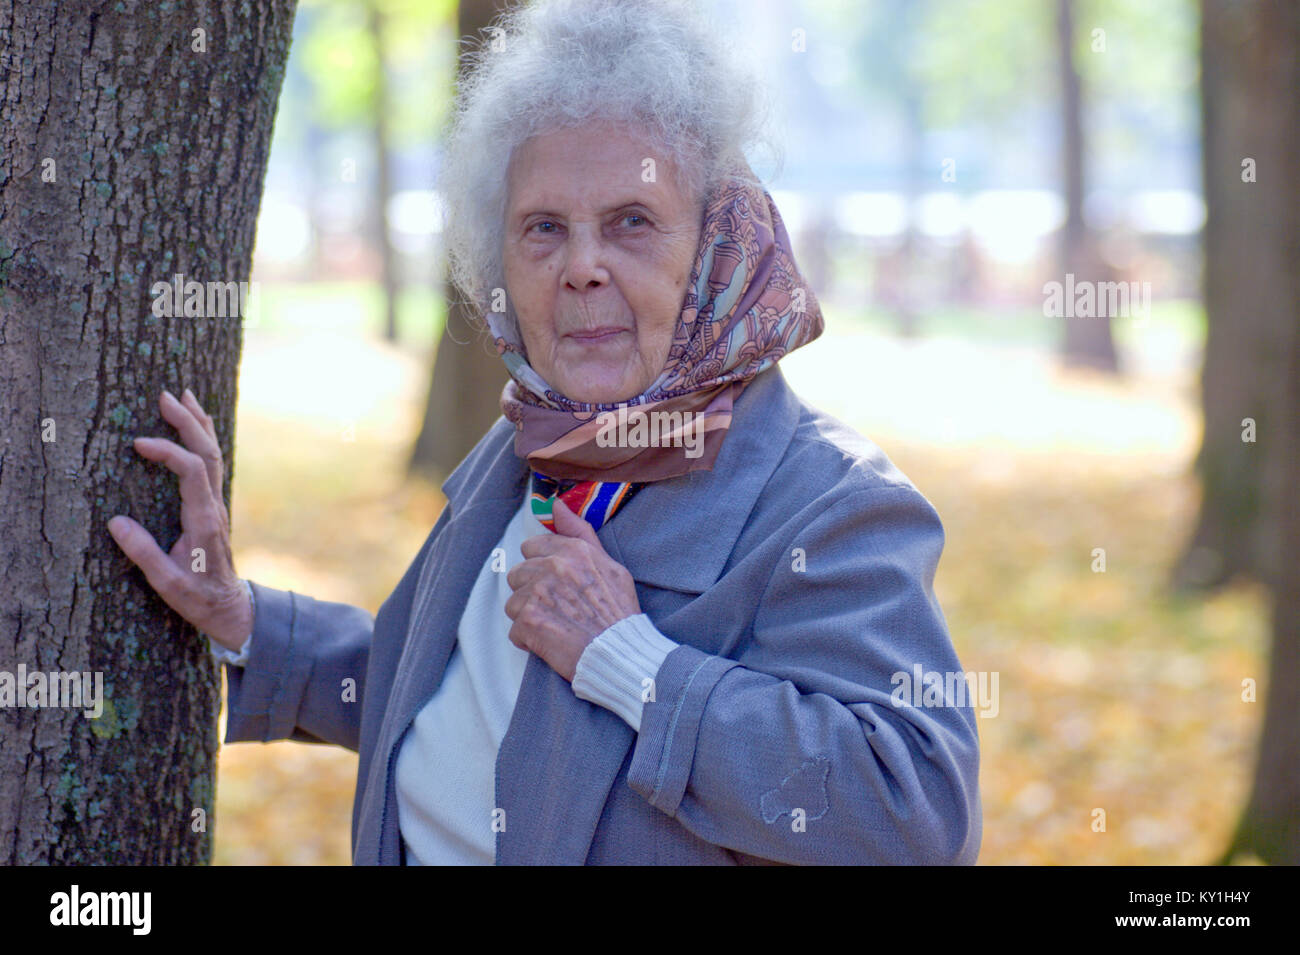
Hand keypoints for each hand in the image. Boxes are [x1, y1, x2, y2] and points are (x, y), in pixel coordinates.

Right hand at [106, 388, 251, 651]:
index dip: (168, 452)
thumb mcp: (167, 583)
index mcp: (203, 520)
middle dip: (187, 422)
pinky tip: (197, 425)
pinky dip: (203, 440)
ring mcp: (217, 504)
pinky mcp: (213, 506)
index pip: (190, 472)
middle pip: (207, 454)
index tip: (138, 443)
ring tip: (184, 395)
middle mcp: (214, 506)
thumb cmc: (198, 598)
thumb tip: (115, 522)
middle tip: (166, 395)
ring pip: (213, 456)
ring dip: (199, 424)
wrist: (230, 607)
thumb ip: (144, 554)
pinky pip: (212, 465)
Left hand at [505, 496, 640, 680]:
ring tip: (556, 626)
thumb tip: (556, 505)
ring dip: (530, 617)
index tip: (557, 584)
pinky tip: (551, 642)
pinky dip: (529, 640)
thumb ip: (579, 533)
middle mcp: (553, 567)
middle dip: (532, 592)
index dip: (542, 567)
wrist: (620, 654)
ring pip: (513, 603)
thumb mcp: (609, 565)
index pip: (532, 547)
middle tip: (558, 608)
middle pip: (518, 574)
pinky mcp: (528, 621)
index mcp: (573, 551)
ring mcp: (537, 594)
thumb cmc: (618, 613)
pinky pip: (515, 630)